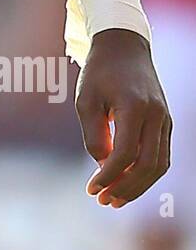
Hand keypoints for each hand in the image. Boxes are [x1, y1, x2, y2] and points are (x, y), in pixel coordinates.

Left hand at [75, 28, 170, 206]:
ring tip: (115, 200)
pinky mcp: (165, 122)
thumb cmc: (99, 73)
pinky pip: (161, 156)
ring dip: (138, 186)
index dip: (108, 176)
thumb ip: (93, 136)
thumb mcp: (85, 100)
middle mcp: (155, 115)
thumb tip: (104, 166)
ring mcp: (164, 119)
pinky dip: (146, 174)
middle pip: (148, 165)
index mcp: (134, 107)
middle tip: (103, 201)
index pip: (125, 154)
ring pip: (159, 165)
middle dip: (125, 188)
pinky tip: (127, 183)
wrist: (124, 48)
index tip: (91, 189)